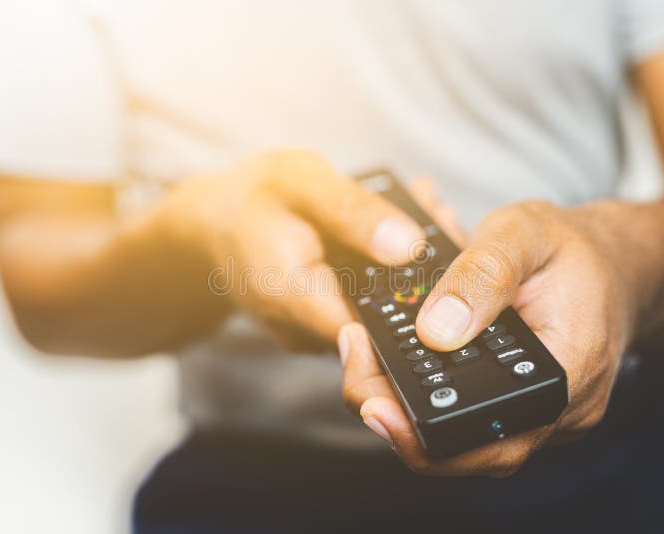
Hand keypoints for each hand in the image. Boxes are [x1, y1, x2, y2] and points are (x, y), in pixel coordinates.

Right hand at [161, 150, 428, 349]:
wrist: (213, 223)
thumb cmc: (254, 196)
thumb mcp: (301, 182)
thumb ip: (352, 213)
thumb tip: (408, 246)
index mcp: (293, 297)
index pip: (375, 335)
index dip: (422, 303)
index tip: (450, 253)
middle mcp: (303, 330)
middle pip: (385, 325)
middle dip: (424, 276)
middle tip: (445, 217)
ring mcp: (310, 335)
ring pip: (379, 317)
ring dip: (409, 272)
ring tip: (429, 212)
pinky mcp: (319, 328)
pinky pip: (365, 309)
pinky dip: (388, 276)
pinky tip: (401, 234)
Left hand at [340, 200, 638, 475]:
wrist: (617, 259)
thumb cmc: (576, 247)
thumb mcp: (526, 234)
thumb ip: (481, 277)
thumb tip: (434, 331)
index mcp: (570, 376)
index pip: (495, 441)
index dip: (428, 440)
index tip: (375, 407)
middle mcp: (557, 411)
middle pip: (466, 448)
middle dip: (398, 417)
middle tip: (355, 364)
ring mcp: (540, 412)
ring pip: (461, 435)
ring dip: (404, 403)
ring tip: (364, 355)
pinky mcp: (522, 402)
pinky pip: (468, 412)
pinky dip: (425, 390)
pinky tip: (394, 357)